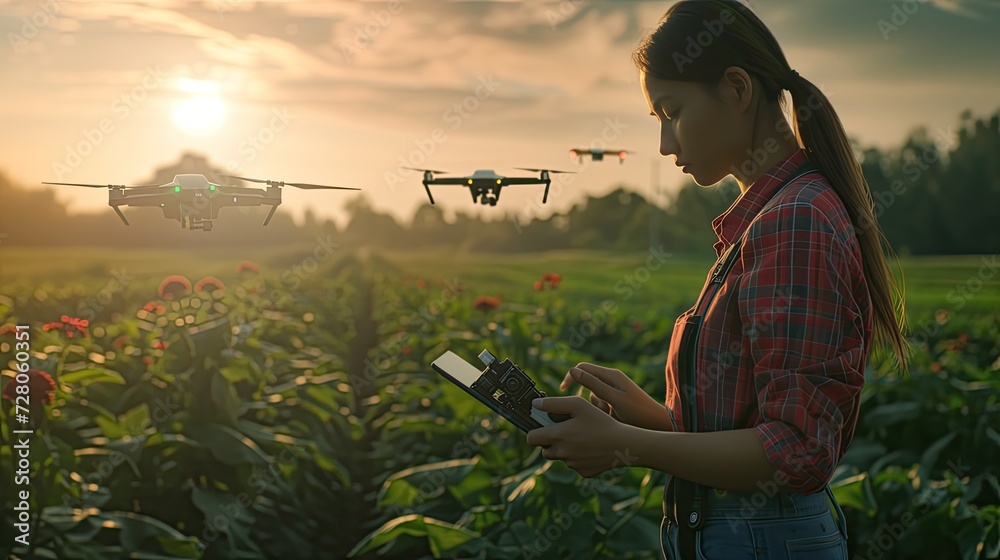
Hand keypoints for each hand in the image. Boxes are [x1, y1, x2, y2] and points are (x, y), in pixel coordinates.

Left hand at [526, 396, 636, 477]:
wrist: (623, 444)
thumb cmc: (601, 421)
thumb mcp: (578, 405)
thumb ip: (554, 403)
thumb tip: (534, 404)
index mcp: (558, 436)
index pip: (531, 438)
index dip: (535, 431)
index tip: (543, 427)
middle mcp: (562, 453)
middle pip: (544, 450)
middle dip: (550, 441)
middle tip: (566, 431)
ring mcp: (573, 465)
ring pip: (560, 457)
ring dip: (565, 449)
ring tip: (581, 437)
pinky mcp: (583, 472)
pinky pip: (574, 465)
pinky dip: (579, 458)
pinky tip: (591, 448)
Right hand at [559, 362, 673, 431]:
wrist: (658, 426)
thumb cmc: (639, 413)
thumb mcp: (614, 399)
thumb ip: (594, 385)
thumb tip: (572, 371)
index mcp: (611, 375)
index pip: (582, 368)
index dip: (570, 377)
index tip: (562, 391)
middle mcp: (611, 380)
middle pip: (586, 382)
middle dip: (582, 396)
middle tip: (584, 410)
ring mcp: (613, 391)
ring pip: (591, 396)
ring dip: (593, 406)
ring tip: (607, 416)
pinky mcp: (615, 402)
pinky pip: (600, 404)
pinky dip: (601, 411)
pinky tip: (611, 420)